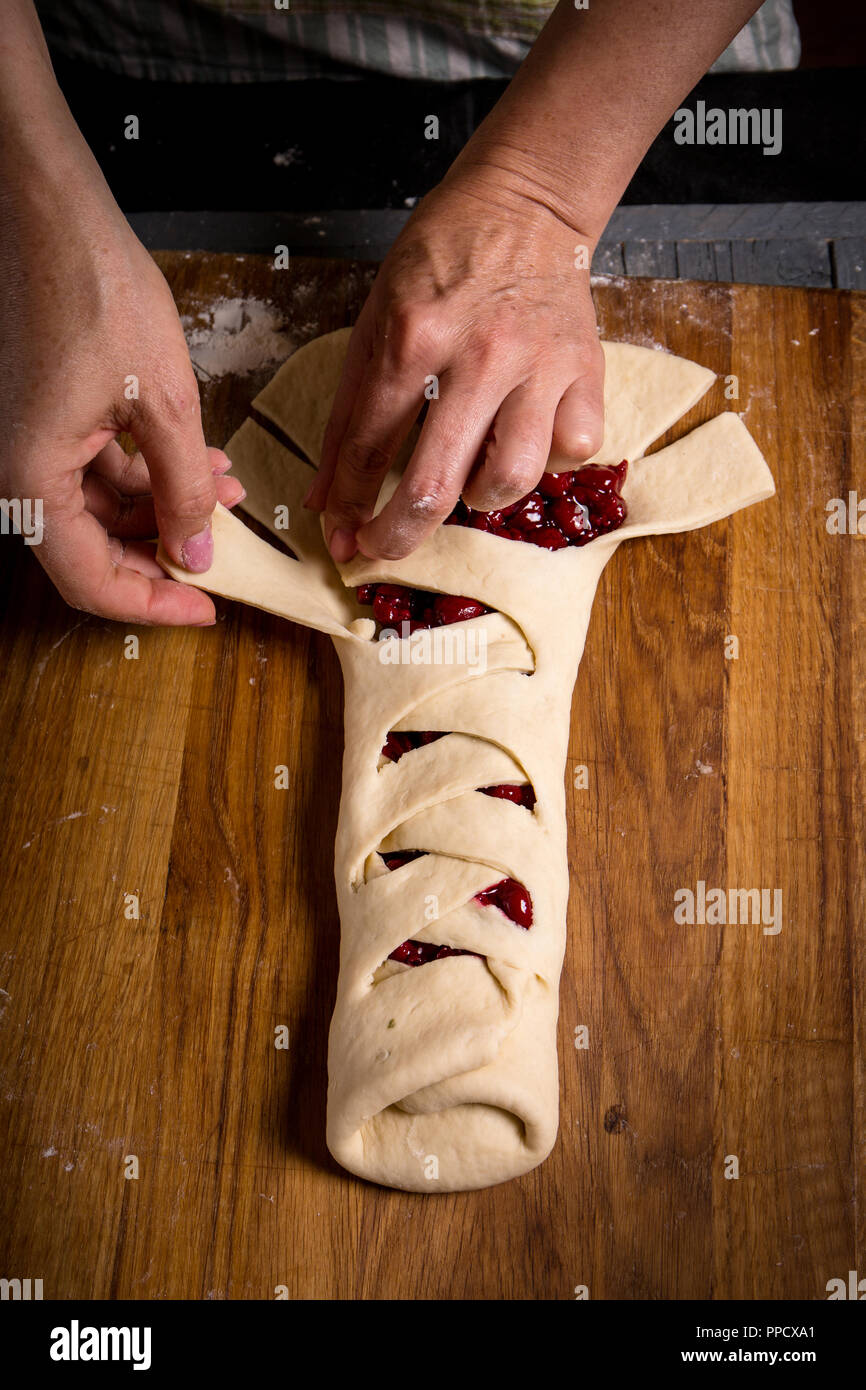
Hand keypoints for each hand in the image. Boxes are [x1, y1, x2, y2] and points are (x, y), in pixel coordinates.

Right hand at [0, 87, 242, 623]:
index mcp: (34, 478)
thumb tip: (194, 550)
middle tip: (222, 556)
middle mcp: (24, 469)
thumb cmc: (92, 286)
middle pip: (94, 549)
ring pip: (104, 507)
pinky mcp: (49, 415)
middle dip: (165, 552)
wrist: (48, 207)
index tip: (206, 610)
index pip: (89, 581)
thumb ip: (182, 488)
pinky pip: (101, 466)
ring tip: (230, 495)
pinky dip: (152, 472)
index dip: (152, 604)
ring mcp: (34, 441)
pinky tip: (202, 462)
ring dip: (168, 507)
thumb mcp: (164, 402)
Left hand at [306, 167, 603, 561]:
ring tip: (467, 478)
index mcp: (413, 334)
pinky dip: (548, 461)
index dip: (349, 507)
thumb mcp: (375, 317)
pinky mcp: (585, 370)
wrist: (526, 203)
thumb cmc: (443, 258)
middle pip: (435, 481)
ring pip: (511, 477)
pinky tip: (525, 440)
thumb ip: (350, 411)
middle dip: (399, 534)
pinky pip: (574, 449)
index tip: (342, 541)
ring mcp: (538, 365)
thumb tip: (326, 498)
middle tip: (385, 548)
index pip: (370, 446)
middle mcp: (479, 354)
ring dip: (480, 497)